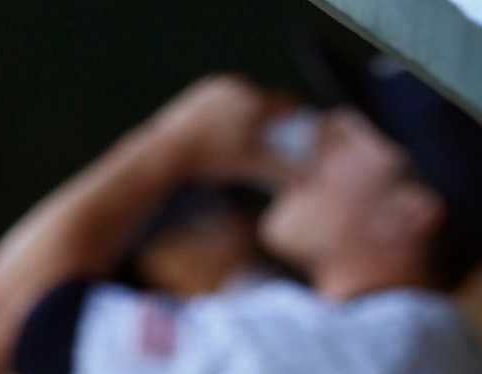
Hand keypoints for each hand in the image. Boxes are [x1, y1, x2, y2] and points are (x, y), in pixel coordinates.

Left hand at [153, 75, 302, 187]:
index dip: (300, 119)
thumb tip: (312, 178)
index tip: (303, 133)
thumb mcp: (254, 168)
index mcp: (256, 101)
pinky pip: (226, 101)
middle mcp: (239, 86)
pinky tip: (230, 134)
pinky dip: (233, 114)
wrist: (169, 151)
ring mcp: (218, 86)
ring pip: (246, 100)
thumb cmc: (213, 161)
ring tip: (253, 138)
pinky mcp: (202, 91)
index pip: (290, 104)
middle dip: (275, 119)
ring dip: (254, 115)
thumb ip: (284, 170)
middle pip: (268, 101)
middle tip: (279, 140)